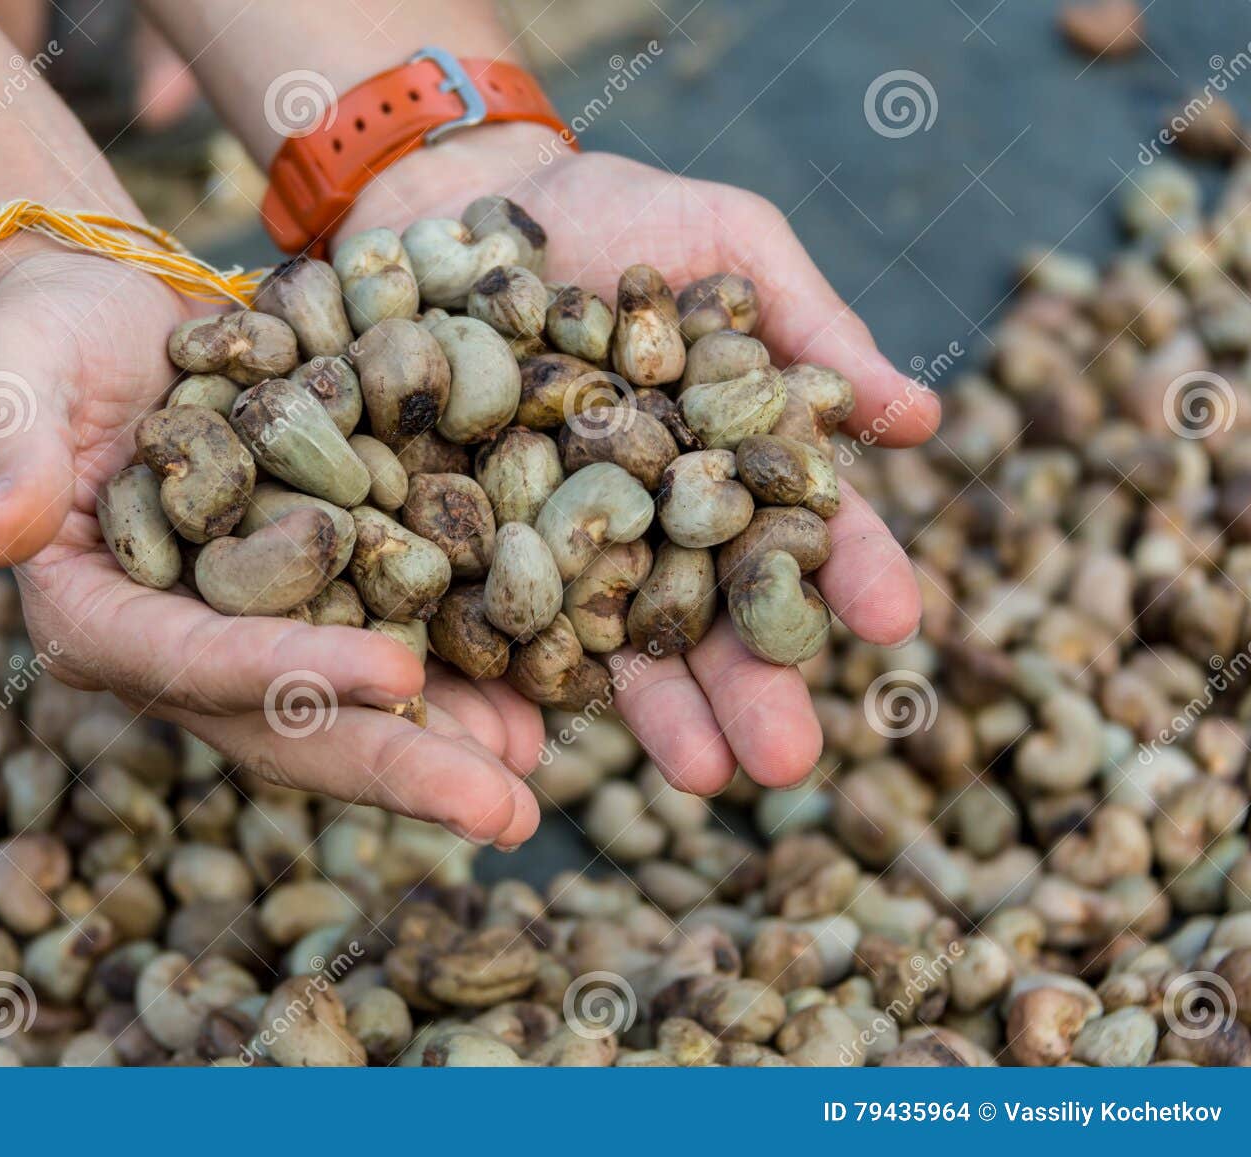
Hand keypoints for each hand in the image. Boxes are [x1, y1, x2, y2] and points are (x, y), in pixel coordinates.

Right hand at [0, 249, 541, 846]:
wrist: (106, 320)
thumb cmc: (43, 344)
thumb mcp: (8, 379)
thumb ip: (8, 453)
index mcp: (101, 618)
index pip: (199, 663)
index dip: (294, 674)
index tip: (398, 674)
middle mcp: (180, 647)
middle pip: (290, 725)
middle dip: (397, 766)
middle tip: (504, 812)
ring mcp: (248, 633)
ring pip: (348, 711)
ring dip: (442, 749)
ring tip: (532, 776)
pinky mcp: (305, 598)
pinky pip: (381, 647)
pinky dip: (452, 679)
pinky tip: (531, 704)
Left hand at [345, 124, 942, 796]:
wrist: (467, 202)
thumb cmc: (624, 217)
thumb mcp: (731, 246)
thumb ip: (813, 331)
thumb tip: (919, 420)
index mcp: (736, 464)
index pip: (806, 530)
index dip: (848, 575)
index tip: (893, 620)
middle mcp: (661, 523)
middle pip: (713, 616)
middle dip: (753, 688)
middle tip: (790, 760)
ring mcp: (570, 541)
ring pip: (617, 640)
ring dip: (658, 712)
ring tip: (698, 777)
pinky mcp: (476, 545)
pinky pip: (499, 618)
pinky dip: (521, 676)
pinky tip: (543, 734)